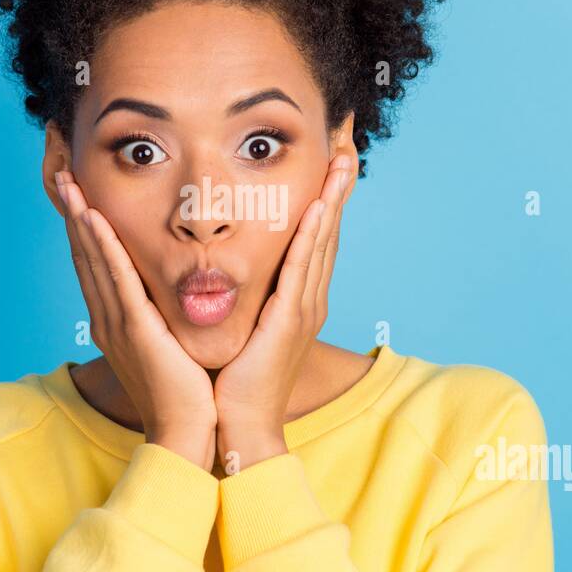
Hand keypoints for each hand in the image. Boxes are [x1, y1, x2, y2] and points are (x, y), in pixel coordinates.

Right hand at [55, 170, 216, 470]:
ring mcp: (116, 323)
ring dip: (79, 218)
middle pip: (84, 254)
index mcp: (115, 321)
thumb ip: (164, 314)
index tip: (77, 192)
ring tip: (68, 182)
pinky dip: (102, 247)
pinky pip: (115, 280)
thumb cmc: (187, 392)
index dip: (83, 226)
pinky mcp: (134, 329)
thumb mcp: (170, 342)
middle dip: (72, 212)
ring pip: (93, 259)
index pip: (95, 263)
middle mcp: (107, 318)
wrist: (188, 433)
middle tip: (60, 174)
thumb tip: (173, 288)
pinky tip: (93, 219)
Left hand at [213, 154, 353, 473]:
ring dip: (333, 198)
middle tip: (348, 143)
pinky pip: (302, 269)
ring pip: (321, 241)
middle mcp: (308, 299)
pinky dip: (312, 236)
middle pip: (327, 230)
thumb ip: (241, 295)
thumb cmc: (233, 382)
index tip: (330, 159)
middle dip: (338, 186)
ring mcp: (303, 309)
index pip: (314, 236)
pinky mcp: (290, 320)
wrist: (238, 427)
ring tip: (343, 159)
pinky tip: (318, 208)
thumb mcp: (241, 326)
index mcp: (297, 299)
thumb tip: (223, 268)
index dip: (325, 196)